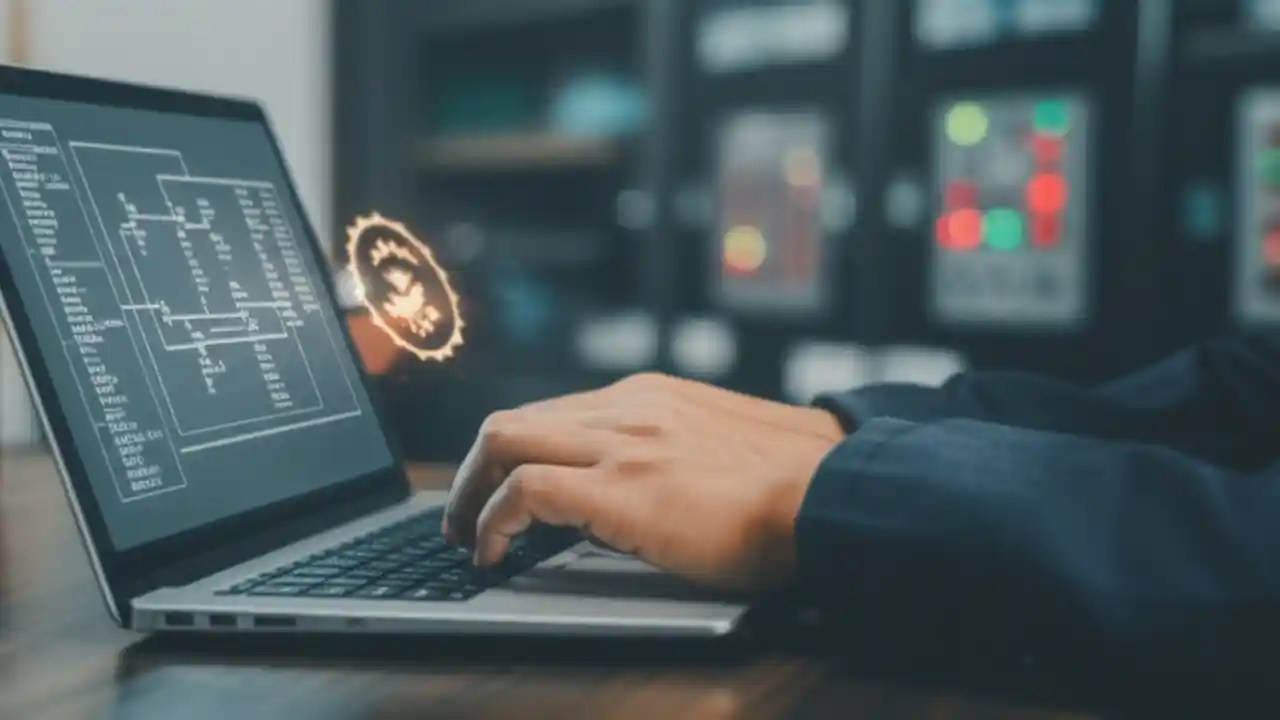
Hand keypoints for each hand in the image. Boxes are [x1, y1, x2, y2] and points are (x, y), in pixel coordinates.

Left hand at [442, 373, 845, 590]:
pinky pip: (524, 492)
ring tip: (466, 536)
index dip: (516, 454)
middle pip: (514, 421)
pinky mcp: (620, 487)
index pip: (555, 414)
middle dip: (473, 469)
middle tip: (463, 513)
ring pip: (503, 441)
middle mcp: (628, 408)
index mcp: (652, 397)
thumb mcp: (724, 448)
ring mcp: (622, 443)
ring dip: (469, 493)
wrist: (831, 497)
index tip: (503, 487)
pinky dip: (493, 521)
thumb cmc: (794, 486)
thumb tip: (650, 487)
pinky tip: (493, 552)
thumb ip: (676, 451)